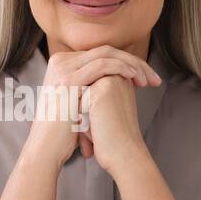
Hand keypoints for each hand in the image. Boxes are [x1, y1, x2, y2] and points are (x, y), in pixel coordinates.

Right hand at [20, 45, 160, 172]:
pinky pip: (102, 65)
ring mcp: (63, 68)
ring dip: (132, 65)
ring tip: (148, 80)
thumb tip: (118, 79)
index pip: (101, 54)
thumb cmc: (65, 131)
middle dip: (134, 62)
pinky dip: (123, 68)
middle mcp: (60, 61)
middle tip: (153, 77)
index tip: (146, 78)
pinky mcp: (69, 79)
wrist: (46, 149)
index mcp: (62, 63)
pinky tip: (135, 78)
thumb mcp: (78, 101)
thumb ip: (92, 85)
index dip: (127, 62)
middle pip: (105, 50)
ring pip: (107, 54)